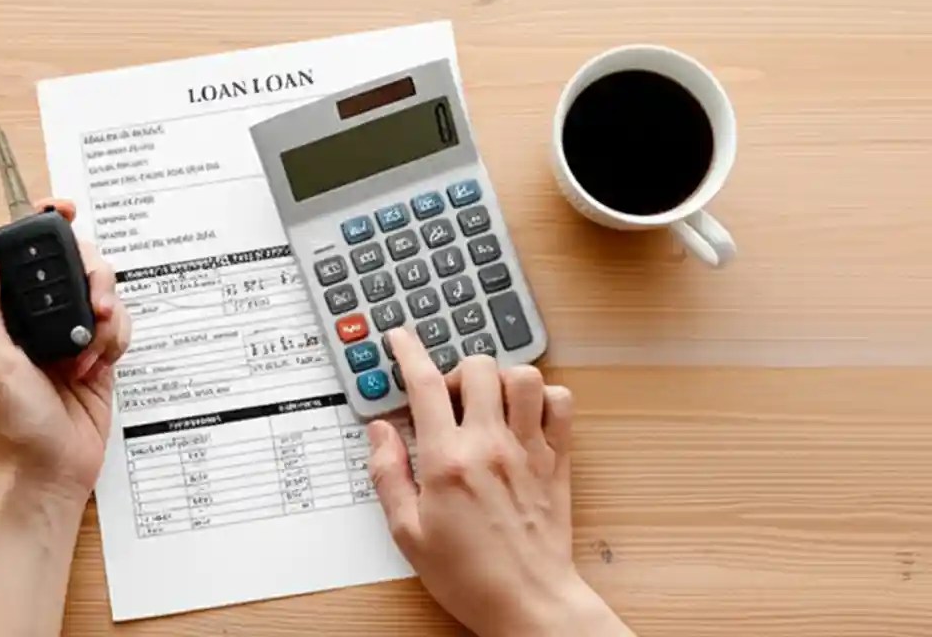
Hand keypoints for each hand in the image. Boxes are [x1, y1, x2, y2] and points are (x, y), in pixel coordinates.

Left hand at [0, 199, 131, 499]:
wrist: (52, 472)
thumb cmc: (14, 426)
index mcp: (7, 315)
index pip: (25, 255)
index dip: (45, 225)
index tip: (63, 209)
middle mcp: (40, 319)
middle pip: (76, 264)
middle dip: (92, 276)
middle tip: (95, 301)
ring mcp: (73, 335)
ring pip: (104, 292)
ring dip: (107, 313)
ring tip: (91, 348)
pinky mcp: (101, 355)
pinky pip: (121, 326)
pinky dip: (118, 338)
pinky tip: (100, 363)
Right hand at [367, 329, 631, 636]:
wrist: (527, 602)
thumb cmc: (467, 575)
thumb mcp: (407, 532)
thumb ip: (388, 474)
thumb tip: (379, 432)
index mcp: (447, 461)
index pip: (425, 385)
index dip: (408, 352)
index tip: (400, 339)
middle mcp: (490, 446)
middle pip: (477, 368)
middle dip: (456, 370)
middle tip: (447, 399)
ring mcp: (529, 450)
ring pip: (523, 376)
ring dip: (501, 379)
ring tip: (487, 403)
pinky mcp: (557, 460)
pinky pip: (561, 402)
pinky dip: (544, 397)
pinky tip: (524, 415)